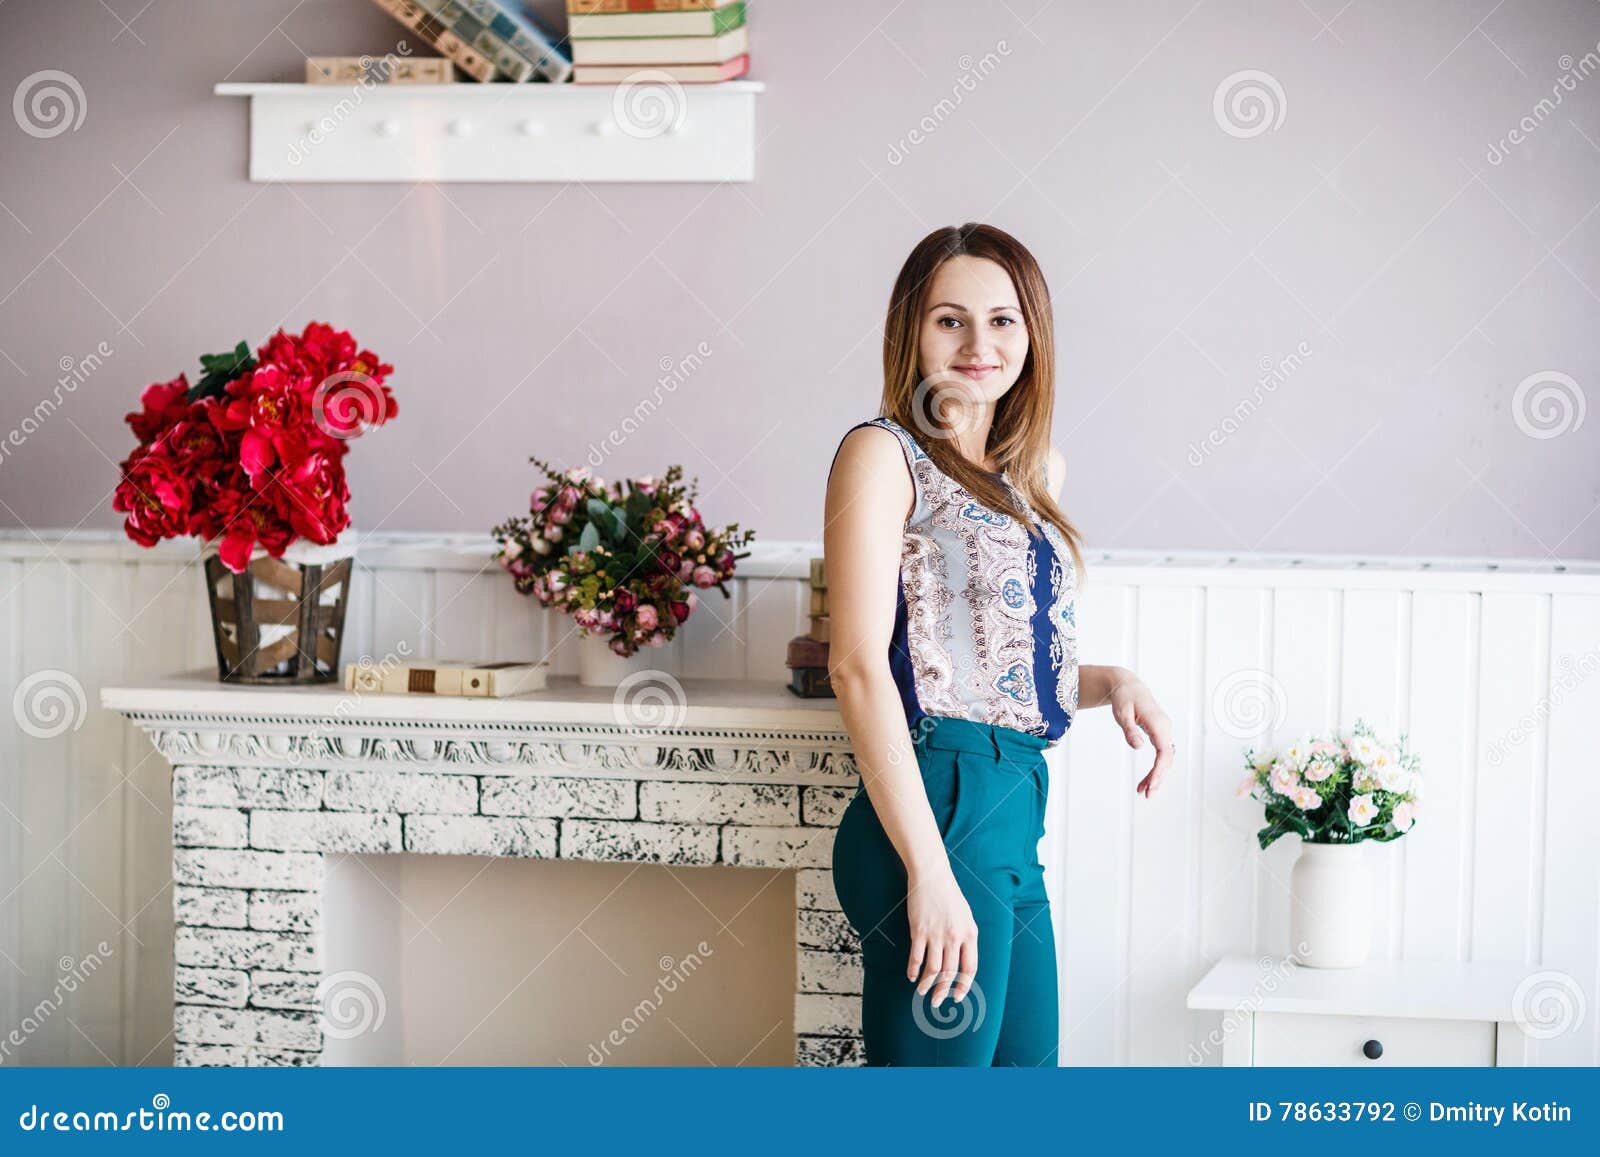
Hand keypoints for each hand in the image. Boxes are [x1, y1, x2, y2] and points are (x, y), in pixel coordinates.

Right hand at [905, 865, 977, 1006]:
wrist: (932, 876)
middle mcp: (955, 937)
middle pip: (950, 972)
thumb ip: (965, 938)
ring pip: (933, 969)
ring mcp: (936, 934)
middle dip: (943, 991)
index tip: (957, 996)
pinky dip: (913, 969)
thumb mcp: (965, 917)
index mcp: (970, 934)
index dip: (963, 986)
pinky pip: (916, 956)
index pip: (970, 968)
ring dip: (927, 984)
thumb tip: (961, 961)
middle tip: (936, 1002)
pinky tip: (911, 976)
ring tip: (922, 991)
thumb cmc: (949, 896)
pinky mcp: (919, 930)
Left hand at [1108, 672, 1175, 797]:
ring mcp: (1164, 731)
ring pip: (1165, 759)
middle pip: (1167, 759)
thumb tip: (1138, 747)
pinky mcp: (1160, 734)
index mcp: (1158, 724)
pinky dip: (1155, 769)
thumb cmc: (1124, 698)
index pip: (1164, 752)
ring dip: (1156, 776)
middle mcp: (1165, 728)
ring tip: (1143, 791)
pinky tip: (1145, 780)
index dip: (1159, 771)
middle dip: (1158, 778)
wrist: (1128, 686)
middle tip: (1147, 795)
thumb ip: (1130, 730)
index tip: (1151, 785)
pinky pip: (1161, 755)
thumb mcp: (1122, 713)